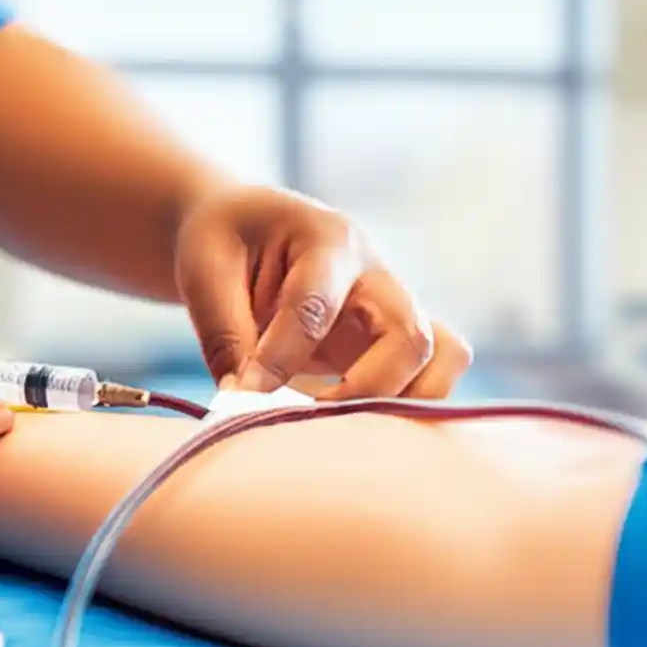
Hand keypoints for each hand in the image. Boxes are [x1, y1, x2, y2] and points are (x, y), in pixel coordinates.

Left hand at [175, 186, 472, 398]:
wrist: (247, 224)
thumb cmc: (224, 238)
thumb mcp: (204, 269)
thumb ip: (224, 334)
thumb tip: (241, 402)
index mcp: (326, 239)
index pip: (316, 307)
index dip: (280, 359)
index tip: (242, 396)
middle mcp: (375, 273)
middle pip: (412, 337)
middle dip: (366, 390)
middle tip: (308, 416)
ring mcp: (392, 308)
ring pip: (443, 359)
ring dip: (401, 402)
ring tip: (338, 421)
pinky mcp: (393, 342)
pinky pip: (429, 377)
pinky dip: (402, 408)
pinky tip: (346, 421)